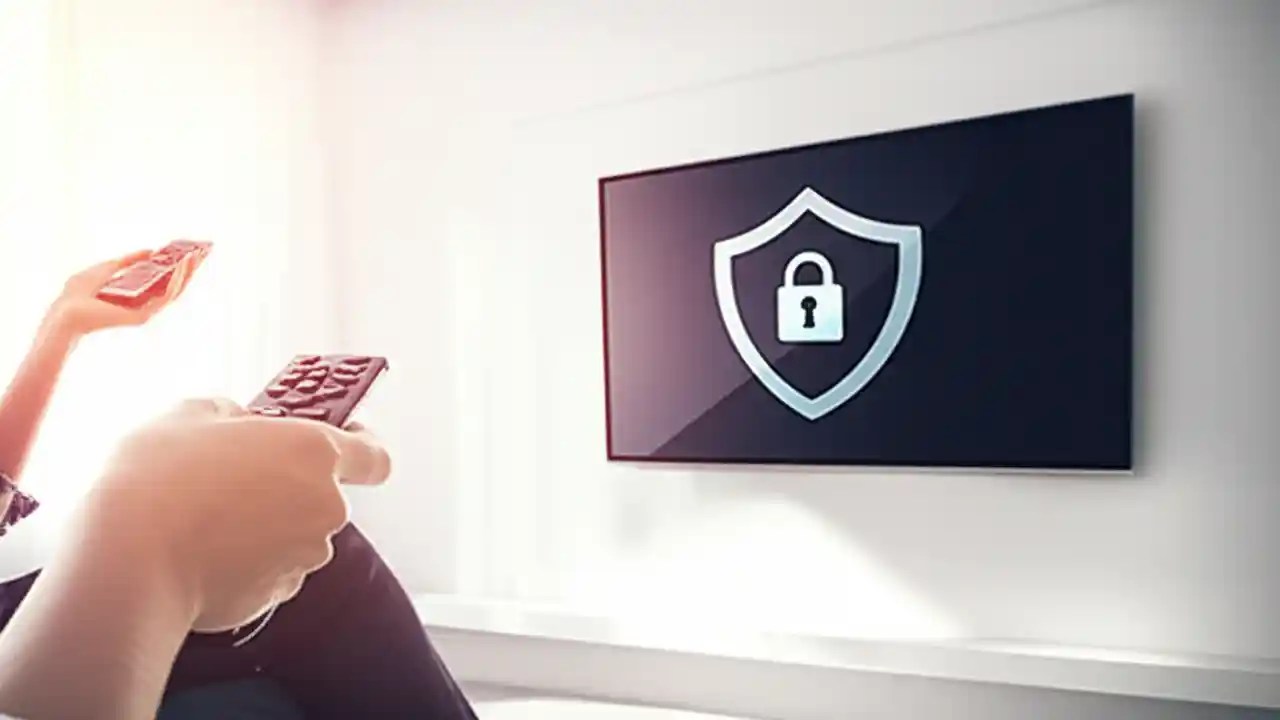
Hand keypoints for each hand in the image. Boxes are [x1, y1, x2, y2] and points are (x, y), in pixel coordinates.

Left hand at [47, 247, 203, 337]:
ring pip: (174, 291)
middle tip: (201, 252)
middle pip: (172, 285)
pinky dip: (177, 280)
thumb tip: (150, 251)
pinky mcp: (144, 315)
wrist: (65, 312)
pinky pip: (166, 296)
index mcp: (135, 296)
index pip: (162, 281)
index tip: (188, 251)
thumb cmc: (79, 294)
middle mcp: (143, 305)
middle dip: (187, 269)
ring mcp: (145, 311)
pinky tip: (182, 266)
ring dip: (188, 273)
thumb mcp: (106, 268)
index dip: (176, 267)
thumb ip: (128, 261)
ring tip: (197, 255)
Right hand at [90, 398, 391, 632]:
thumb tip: (238, 423)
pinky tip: (205, 553)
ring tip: (209, 519)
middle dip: (290, 490)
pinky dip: (249, 564)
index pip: (374, 455)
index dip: (361, 448)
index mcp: (314, 451)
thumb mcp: (191, 415)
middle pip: (324, 496)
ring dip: (267, 528)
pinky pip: (272, 572)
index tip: (342, 441)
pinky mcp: (277, 595)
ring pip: (297, 536)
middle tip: (238, 480)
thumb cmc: (159, 481)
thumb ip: (233, 415)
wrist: (130, 561)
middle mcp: (325, 505)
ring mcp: (305, 555)